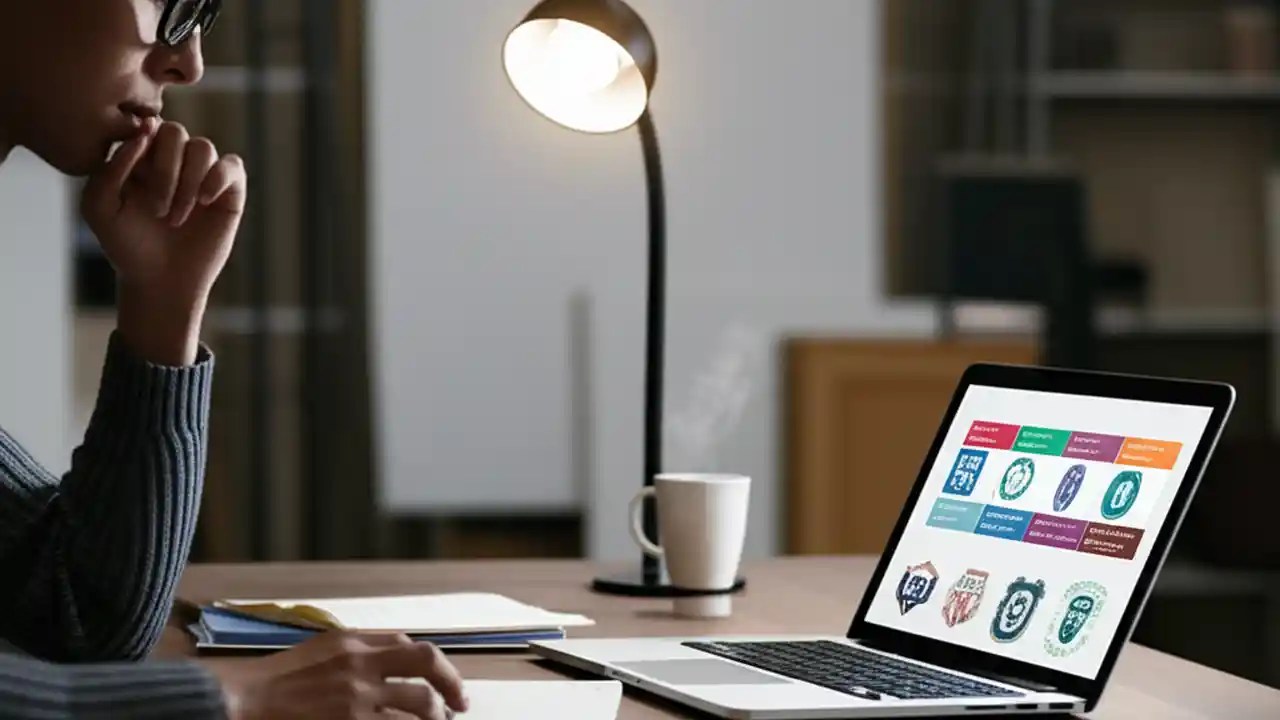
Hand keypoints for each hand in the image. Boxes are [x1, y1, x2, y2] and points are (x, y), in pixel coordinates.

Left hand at [80, 118, 246, 365]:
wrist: (161, 280)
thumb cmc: (127, 245)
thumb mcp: (99, 208)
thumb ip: (110, 169)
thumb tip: (144, 133)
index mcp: (141, 157)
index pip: (146, 126)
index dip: (143, 142)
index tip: (137, 175)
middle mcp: (174, 160)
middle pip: (175, 132)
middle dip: (165, 170)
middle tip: (157, 209)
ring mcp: (203, 174)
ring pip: (203, 147)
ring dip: (188, 180)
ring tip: (178, 216)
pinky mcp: (229, 191)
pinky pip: (232, 165)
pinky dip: (218, 178)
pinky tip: (204, 203)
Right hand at [213, 631, 469, 719]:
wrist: (241, 703)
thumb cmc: (279, 679)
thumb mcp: (323, 649)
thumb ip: (362, 648)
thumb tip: (401, 658)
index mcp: (355, 643)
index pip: (415, 648)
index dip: (442, 669)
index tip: (450, 688)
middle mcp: (361, 667)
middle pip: (427, 673)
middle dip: (451, 690)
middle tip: (458, 709)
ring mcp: (356, 701)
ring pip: (419, 710)